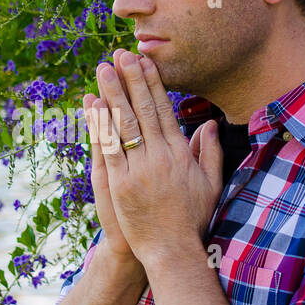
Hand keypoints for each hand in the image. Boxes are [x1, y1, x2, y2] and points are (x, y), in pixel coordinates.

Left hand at [91, 49, 223, 264]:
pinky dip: (101, 125)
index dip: (153, 84)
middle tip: (122, 54)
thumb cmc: (192, 219)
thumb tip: (211, 123)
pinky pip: (108, 148)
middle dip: (131, 79)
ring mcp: (138, 170)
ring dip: (112, 93)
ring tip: (103, 69)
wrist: (171, 251)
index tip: (145, 62)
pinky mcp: (119, 184)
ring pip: (123, 124)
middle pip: (142, 110)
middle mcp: (159, 157)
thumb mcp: (210, 184)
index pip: (164, 110)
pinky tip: (94, 105)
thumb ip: (211, 152)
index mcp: (180, 154)